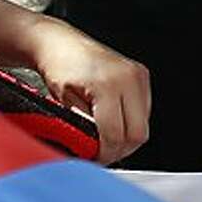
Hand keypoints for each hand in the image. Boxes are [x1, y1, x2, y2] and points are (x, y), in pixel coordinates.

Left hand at [23, 19, 152, 164]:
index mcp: (108, 84)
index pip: (116, 134)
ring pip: (144, 125)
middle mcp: (129, 78)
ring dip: (126, 138)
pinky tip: (114, 124)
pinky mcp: (142, 76)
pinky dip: (131, 123)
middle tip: (101, 155)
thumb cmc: (56, 67)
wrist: (58, 42)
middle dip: (119, 150)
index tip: (95, 159)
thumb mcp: (65, 103)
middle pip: (138, 133)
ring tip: (105, 140)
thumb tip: (95, 149)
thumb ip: (84, 128)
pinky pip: (145, 112)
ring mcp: (139, 75)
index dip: (105, 153)